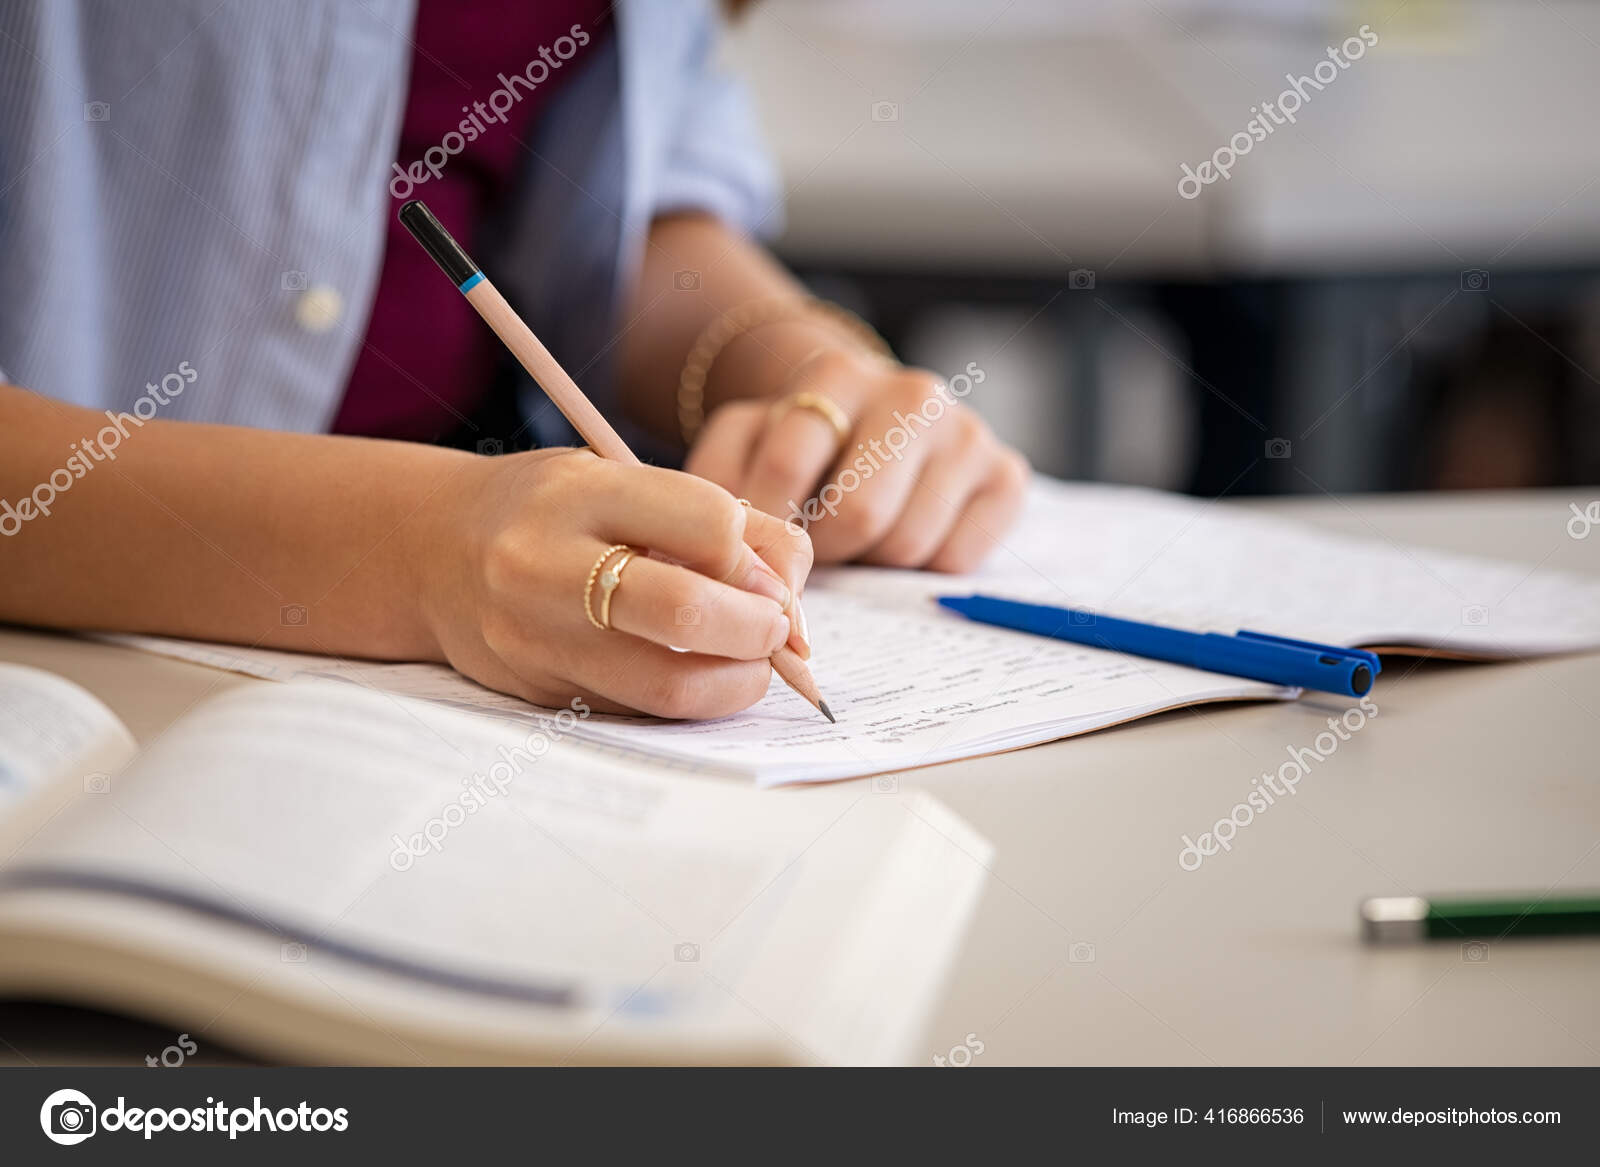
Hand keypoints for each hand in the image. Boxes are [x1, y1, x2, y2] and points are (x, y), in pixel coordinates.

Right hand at [419, 449, 812, 718]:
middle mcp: (546, 564)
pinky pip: (639, 711)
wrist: (431, 550)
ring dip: (737, 684)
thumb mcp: (624, 481)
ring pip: (667, 687)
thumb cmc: (553, 510)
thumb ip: (722, 523)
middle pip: (686, 612)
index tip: (768, 577)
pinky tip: (696, 676)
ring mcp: (535, 637)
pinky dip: (687, 700)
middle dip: (761, 631)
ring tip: (751, 665)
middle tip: (778, 633)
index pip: (708, 522)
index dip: (757, 557)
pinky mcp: (538, 690)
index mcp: (580, 493)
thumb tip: (789, 594)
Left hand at [685, 349, 1028, 569]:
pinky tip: (909, 535)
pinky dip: (925, 567)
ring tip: (862, 538)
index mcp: (837, 374)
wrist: (877, 421)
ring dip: (874, 560)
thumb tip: (725, 537)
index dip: (769, 525)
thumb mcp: (746, 439)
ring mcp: (967, 431)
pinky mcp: (1008, 474)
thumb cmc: (805, 443)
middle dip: (828, 550)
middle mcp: (912, 392)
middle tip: (818, 549)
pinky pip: (957, 558)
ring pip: (907, 544)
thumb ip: (719, 475)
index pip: (788, 465)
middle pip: (858, 514)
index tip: (763, 547)